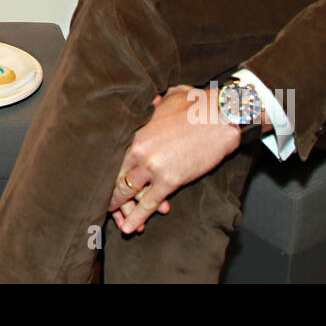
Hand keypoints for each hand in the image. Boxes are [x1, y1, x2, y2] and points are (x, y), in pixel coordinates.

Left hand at [108, 85, 241, 234]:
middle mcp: (139, 150)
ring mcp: (153, 166)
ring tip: (116, 221)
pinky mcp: (170, 180)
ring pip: (129, 193)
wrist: (222, 116)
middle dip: (112, 194)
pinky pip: (150, 203)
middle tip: (106, 206)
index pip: (114, 158)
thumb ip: (154, 106)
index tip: (103, 182)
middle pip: (117, 177)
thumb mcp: (168, 99)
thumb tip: (151, 102)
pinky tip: (130, 227)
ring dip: (121, 209)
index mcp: (137, 131)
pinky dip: (138, 217)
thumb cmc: (198, 104)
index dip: (108, 173)